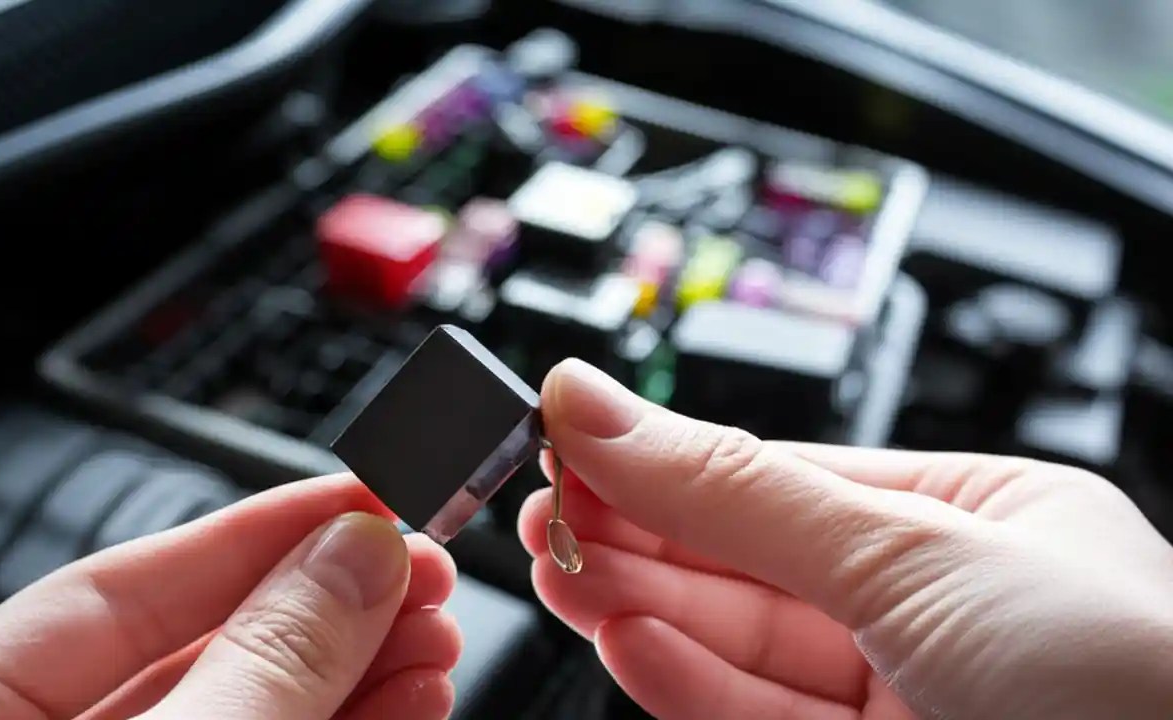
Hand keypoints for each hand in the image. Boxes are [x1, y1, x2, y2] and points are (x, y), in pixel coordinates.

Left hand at [0, 475, 460, 719]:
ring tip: (437, 640)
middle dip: (331, 609)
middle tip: (426, 574)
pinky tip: (407, 704)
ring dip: (357, 677)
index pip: (118, 588)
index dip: (258, 531)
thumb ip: (260, 664)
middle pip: (199, 652)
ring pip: (249, 718)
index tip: (367, 496)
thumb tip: (354, 556)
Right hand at [520, 360, 1172, 719]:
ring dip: (643, 605)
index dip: (670, 459)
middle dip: (640, 532)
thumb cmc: (1139, 689)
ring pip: (744, 646)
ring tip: (560, 569)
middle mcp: (942, 610)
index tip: (571, 441)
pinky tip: (629, 636)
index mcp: (980, 522)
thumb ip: (737, 488)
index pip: (787, 476)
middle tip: (541, 507)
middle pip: (752, 560)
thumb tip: (598, 401)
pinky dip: (684, 681)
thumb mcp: (911, 556)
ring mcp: (907, 703)